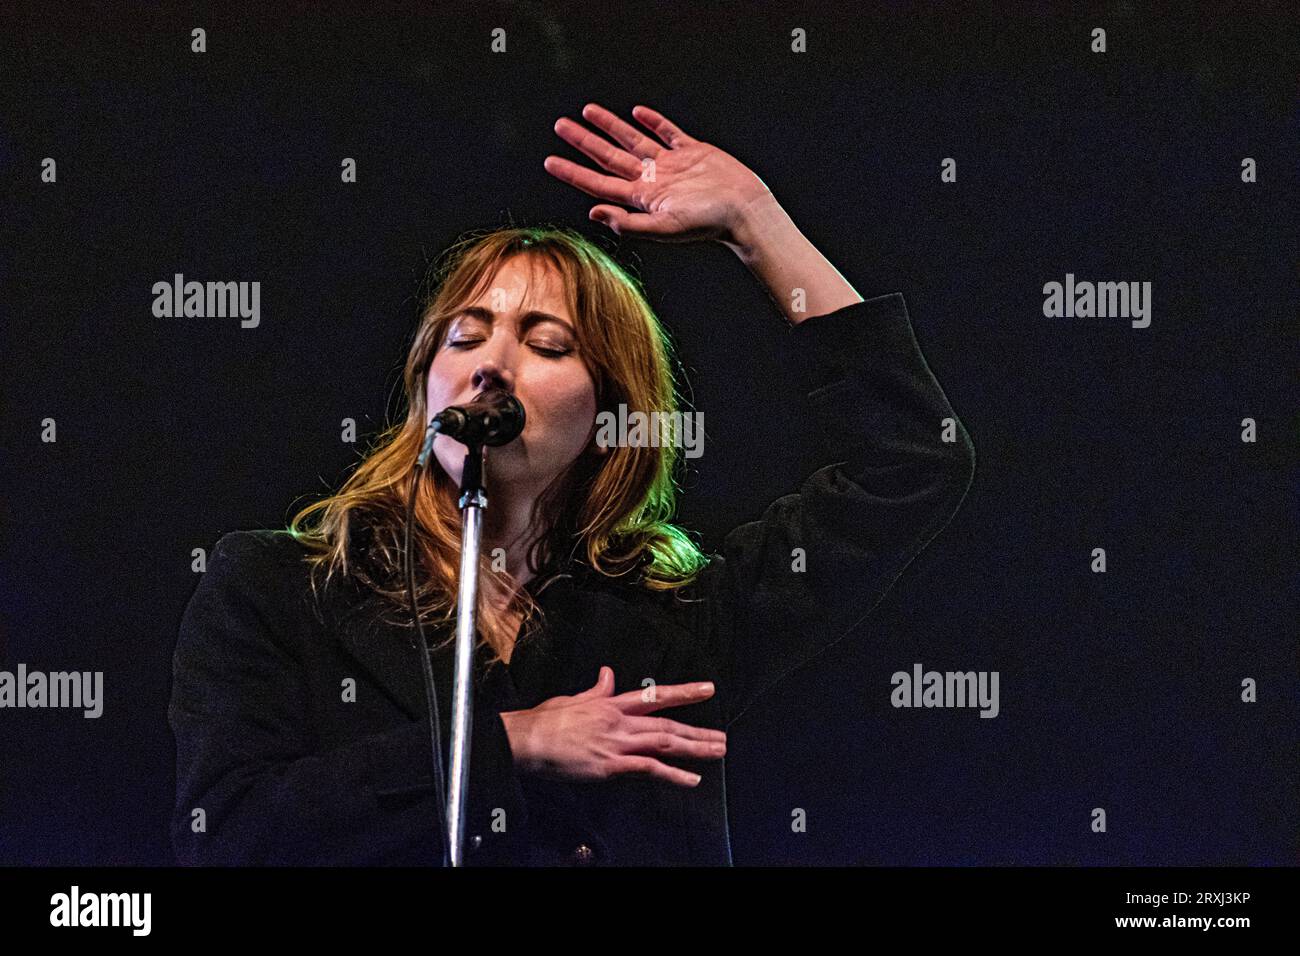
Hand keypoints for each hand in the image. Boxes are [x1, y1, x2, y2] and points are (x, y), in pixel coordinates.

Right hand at [500, 666, 726, 786]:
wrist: (527, 739)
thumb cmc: (546, 721)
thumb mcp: (574, 698)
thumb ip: (598, 690)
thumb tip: (608, 674)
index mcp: (612, 704)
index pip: (656, 695)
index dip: (684, 693)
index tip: (707, 689)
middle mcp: (620, 721)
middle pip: (667, 723)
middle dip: (697, 731)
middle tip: (722, 738)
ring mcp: (617, 743)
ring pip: (664, 743)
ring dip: (694, 749)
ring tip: (717, 752)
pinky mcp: (611, 765)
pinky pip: (648, 768)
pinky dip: (672, 774)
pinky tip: (691, 780)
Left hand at [543, 103, 777, 244]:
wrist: (744, 210)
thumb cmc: (707, 224)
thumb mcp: (664, 227)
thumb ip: (629, 223)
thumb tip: (595, 212)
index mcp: (642, 198)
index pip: (598, 182)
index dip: (572, 172)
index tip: (550, 162)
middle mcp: (652, 180)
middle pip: (609, 157)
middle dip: (583, 142)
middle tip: (560, 126)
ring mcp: (671, 165)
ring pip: (633, 141)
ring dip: (610, 126)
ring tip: (588, 112)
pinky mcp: (692, 151)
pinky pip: (667, 133)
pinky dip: (653, 122)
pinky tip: (638, 113)